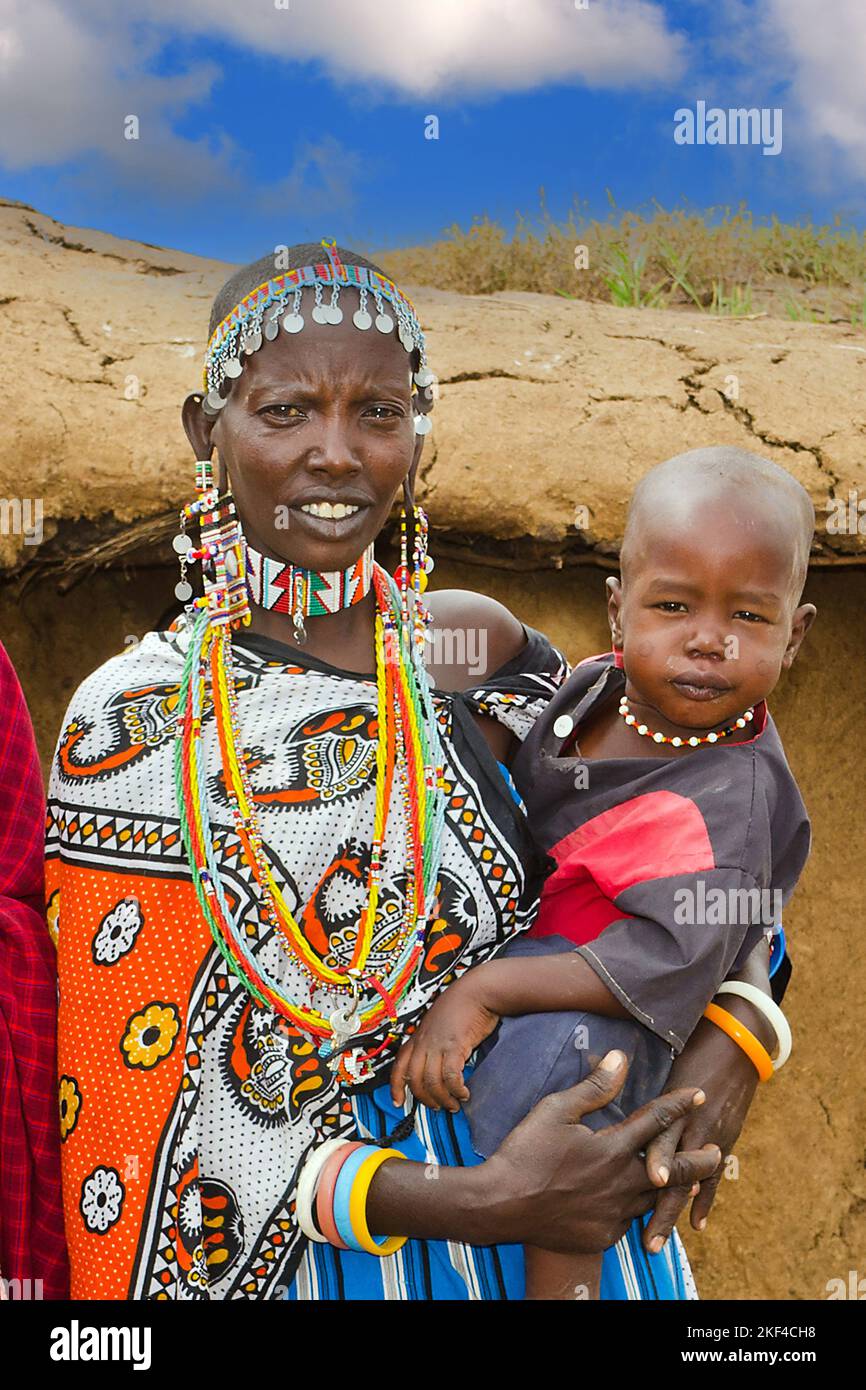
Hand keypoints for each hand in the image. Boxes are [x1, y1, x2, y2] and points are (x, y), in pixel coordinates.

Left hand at [390, 976, 499, 1111]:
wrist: (477, 991)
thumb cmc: (462, 1005)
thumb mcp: (439, 1024)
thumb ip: (434, 1041)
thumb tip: (438, 1063)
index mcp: (418, 1036)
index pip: (399, 1065)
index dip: (396, 1087)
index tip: (398, 1102)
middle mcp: (424, 1042)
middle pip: (414, 1080)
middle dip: (425, 1099)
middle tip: (438, 1107)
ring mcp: (437, 1045)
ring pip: (431, 1082)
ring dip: (443, 1099)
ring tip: (454, 1104)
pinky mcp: (454, 1047)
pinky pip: (450, 1077)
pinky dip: (456, 1090)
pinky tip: (464, 1093)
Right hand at [481, 1051, 720, 1252]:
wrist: (500, 1206)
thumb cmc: (524, 1152)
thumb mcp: (555, 1111)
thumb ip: (593, 1088)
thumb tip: (619, 1058)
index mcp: (611, 1149)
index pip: (655, 1121)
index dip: (679, 1105)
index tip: (698, 1095)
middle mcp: (620, 1184)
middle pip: (672, 1172)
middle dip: (699, 1161)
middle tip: (718, 1153)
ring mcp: (613, 1215)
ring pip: (652, 1201)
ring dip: (669, 1190)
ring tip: (685, 1184)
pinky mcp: (602, 1237)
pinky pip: (627, 1221)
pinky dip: (634, 1210)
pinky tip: (631, 1205)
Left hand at [642, 1016, 759, 1252]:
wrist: (734, 1044)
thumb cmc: (692, 1051)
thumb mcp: (663, 1063)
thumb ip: (628, 1075)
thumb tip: (597, 1071)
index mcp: (674, 1106)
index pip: (663, 1135)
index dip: (658, 1156)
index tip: (650, 1179)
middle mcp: (692, 1127)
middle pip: (674, 1172)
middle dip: (659, 1205)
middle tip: (643, 1238)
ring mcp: (710, 1138)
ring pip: (689, 1183)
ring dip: (672, 1212)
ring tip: (655, 1241)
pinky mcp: (723, 1142)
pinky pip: (714, 1179)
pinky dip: (705, 1201)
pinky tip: (697, 1225)